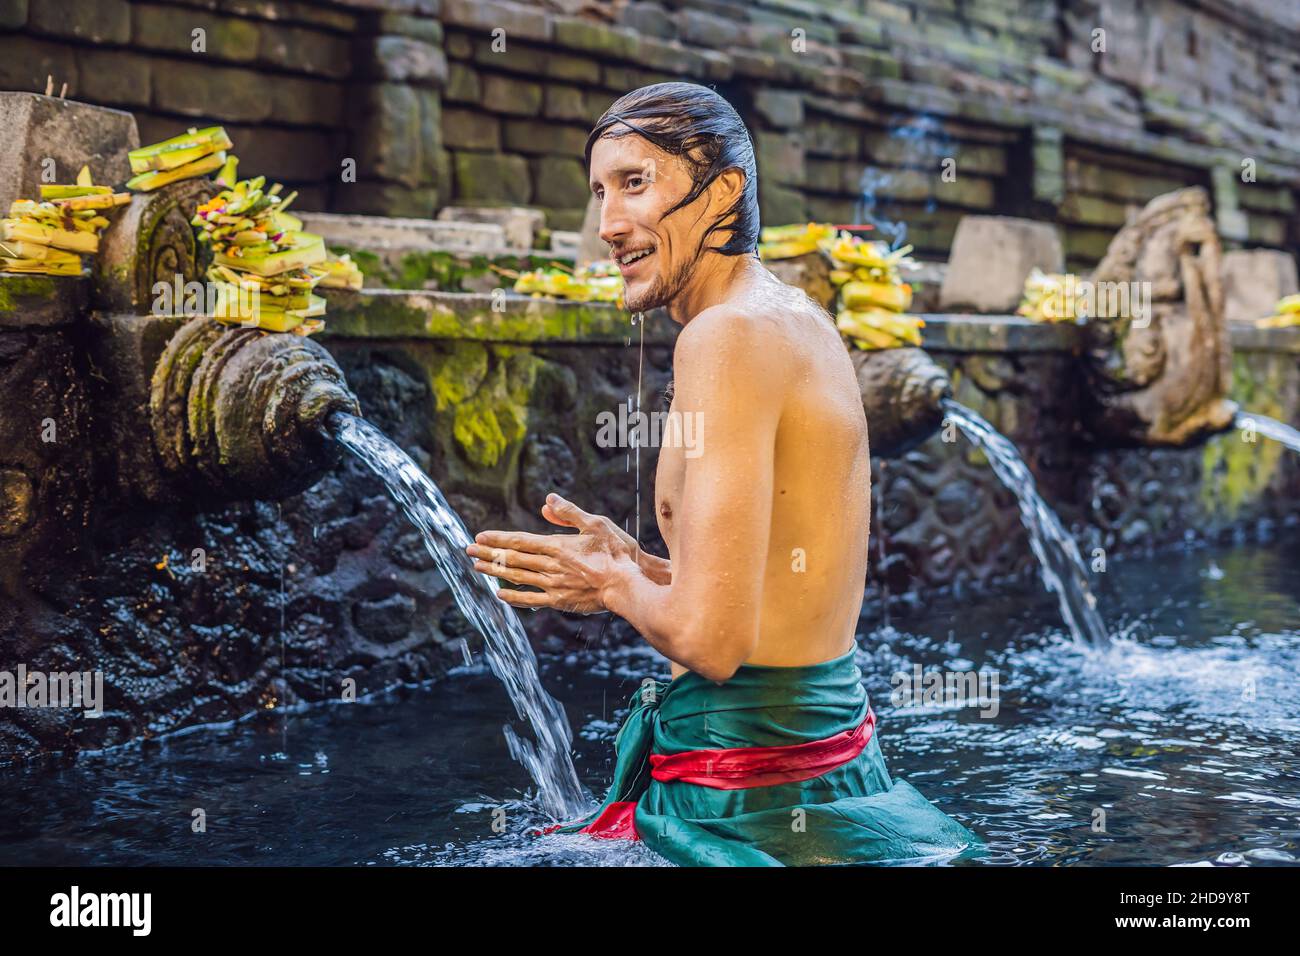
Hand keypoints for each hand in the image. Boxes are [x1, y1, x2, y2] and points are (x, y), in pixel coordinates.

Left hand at [466, 493, 638, 613]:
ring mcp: (553, 585)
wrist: (628, 585)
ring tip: (478, 568)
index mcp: (557, 545)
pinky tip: (500, 594)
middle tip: (468, 551)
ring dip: (495, 572)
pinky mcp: (560, 601)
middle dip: (488, 554)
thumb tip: (546, 501)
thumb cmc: (617, 552)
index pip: (520, 541)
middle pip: (513, 559)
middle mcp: (551, 566)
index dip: (497, 539)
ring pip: (517, 577)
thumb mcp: (596, 524)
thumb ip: (569, 513)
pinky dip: (514, 597)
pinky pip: (531, 600)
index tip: (479, 537)